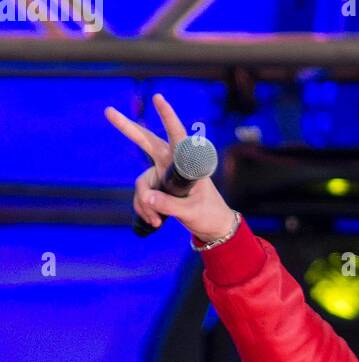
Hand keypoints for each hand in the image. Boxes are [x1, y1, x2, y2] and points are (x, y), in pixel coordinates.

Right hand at [104, 93, 236, 244]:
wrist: (212, 226)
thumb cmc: (208, 213)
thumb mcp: (191, 211)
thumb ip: (170, 205)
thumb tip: (148, 198)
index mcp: (186, 163)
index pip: (177, 136)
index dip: (168, 117)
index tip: (158, 98)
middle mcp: (170, 164)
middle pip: (146, 142)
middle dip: (127, 127)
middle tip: (108, 111)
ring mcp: (160, 174)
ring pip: (141, 185)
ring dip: (146, 205)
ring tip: (158, 220)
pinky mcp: (155, 187)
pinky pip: (141, 197)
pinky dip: (145, 210)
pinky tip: (156, 221)